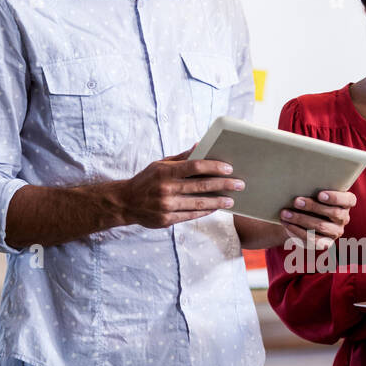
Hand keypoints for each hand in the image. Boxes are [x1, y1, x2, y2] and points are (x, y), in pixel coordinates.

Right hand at [117, 152, 244, 228]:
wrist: (125, 202)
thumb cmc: (146, 180)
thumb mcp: (160, 165)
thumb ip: (181, 158)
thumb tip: (200, 146)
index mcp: (165, 172)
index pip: (195, 166)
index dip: (214, 167)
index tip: (229, 168)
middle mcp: (166, 189)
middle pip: (201, 186)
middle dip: (224, 185)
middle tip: (239, 184)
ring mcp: (167, 206)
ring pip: (199, 204)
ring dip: (218, 202)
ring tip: (231, 200)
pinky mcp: (167, 220)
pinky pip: (191, 215)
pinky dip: (205, 211)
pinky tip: (215, 208)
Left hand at [278, 189, 355, 250]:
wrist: (301, 217)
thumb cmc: (309, 198)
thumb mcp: (314, 191)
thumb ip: (313, 187)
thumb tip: (298, 181)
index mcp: (346, 202)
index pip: (349, 200)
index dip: (335, 198)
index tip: (320, 195)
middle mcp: (344, 217)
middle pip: (334, 213)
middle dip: (313, 207)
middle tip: (296, 201)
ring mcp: (336, 232)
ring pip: (321, 226)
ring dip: (301, 219)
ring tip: (285, 213)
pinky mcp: (325, 243)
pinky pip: (313, 239)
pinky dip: (298, 231)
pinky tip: (287, 224)